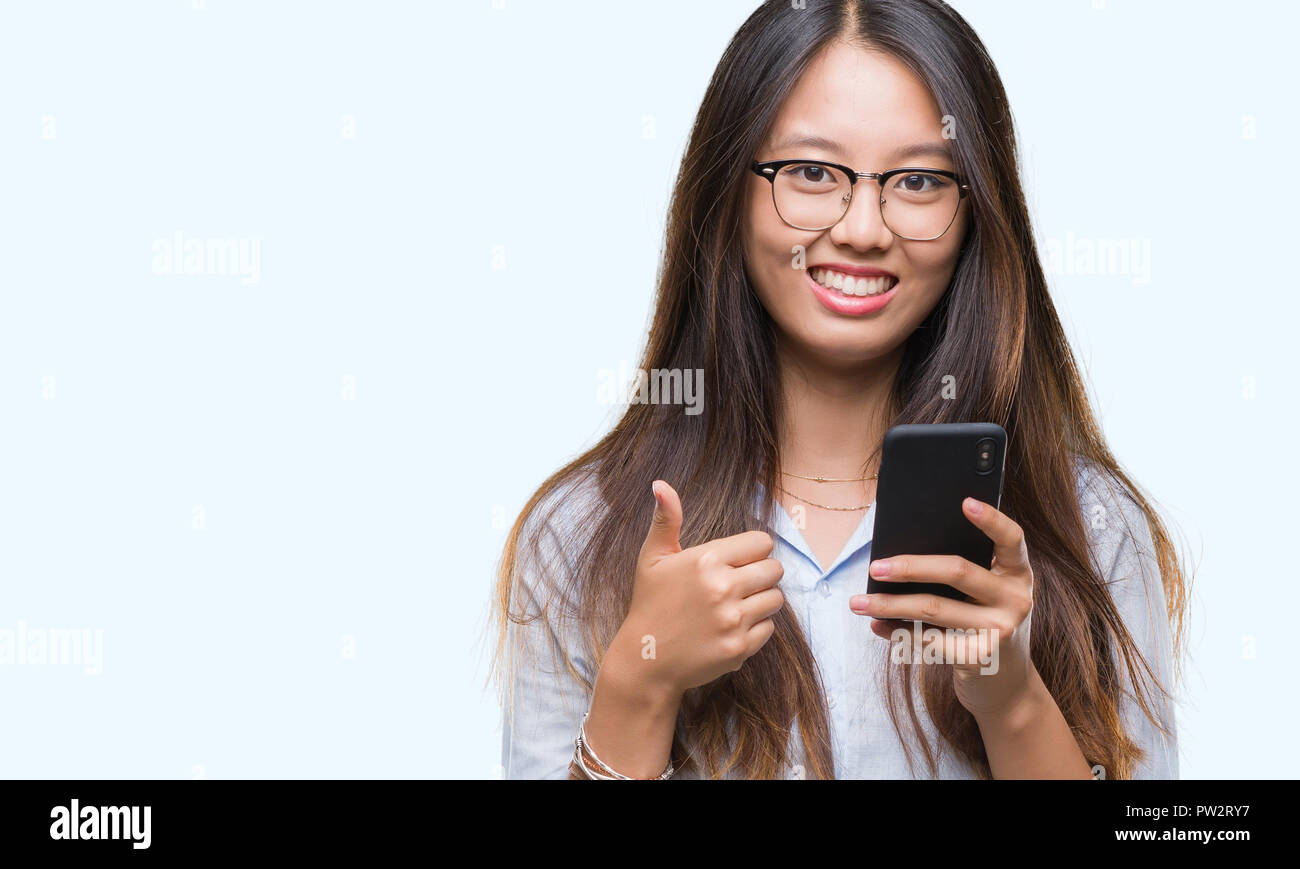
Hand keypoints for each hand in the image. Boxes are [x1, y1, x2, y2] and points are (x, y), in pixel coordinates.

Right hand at [613, 480, 785, 695]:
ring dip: (761, 601)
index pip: (762, 543)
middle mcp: (723, 588)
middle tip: (739, 584)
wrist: (646, 659)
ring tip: (736, 605)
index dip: (752, 551)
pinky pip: (769, 628)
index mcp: (706, 560)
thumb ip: (666, 520)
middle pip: (774, 569)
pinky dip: (756, 628)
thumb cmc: (650, 603)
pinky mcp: (739, 648)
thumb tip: (660, 484)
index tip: (737, 561)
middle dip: (761, 574)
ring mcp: (733, 620)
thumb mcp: (652, 558)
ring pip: (776, 599)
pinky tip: (732, 628)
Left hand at [848, 497, 1035, 721]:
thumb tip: (898, 555)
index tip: (964, 501)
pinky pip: (928, 639)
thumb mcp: (986, 596)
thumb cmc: (983, 624)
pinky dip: (897, 632)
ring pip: (933, 608)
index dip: (991, 519)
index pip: (1011, 538)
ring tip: (858, 602)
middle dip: (910, 567)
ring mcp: (1001, 630)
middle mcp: (1016, 599)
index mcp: (1018, 573)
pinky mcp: (980, 657)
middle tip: (875, 567)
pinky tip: (877, 626)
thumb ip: (963, 573)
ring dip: (889, 604)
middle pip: (958, 570)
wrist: (1006, 686)